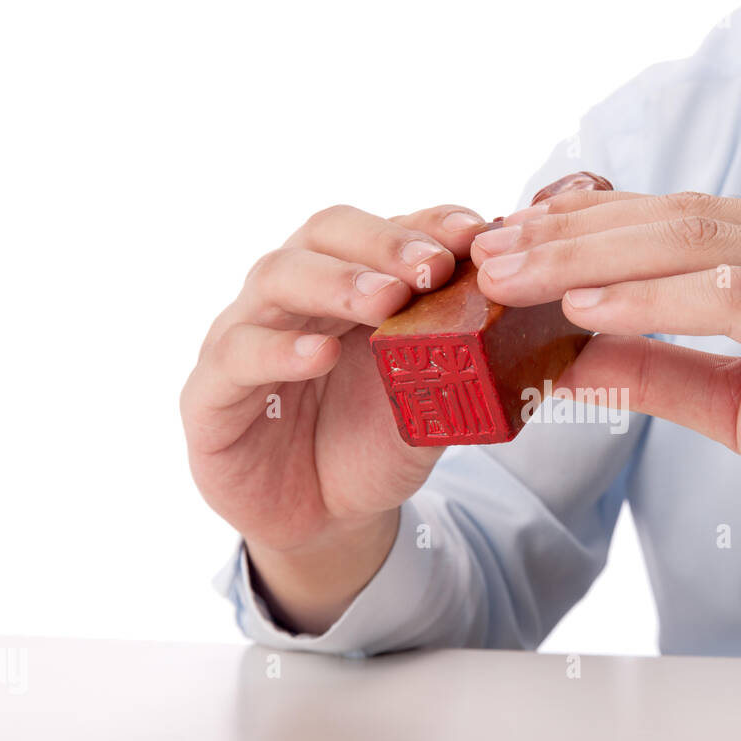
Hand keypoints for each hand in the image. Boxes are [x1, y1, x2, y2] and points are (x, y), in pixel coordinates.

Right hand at [181, 203, 486, 626]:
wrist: (328, 517)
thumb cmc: (377, 438)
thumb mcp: (433, 395)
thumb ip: (464, 351)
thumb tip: (529, 306)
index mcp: (350, 281)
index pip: (384, 231)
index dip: (426, 223)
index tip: (473, 232)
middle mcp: (294, 294)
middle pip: (324, 235)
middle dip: (382, 244)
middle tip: (430, 267)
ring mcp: (245, 335)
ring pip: (276, 279)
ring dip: (334, 283)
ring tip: (383, 301)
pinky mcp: (211, 394)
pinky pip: (237, 357)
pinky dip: (278, 350)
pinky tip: (319, 354)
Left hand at [471, 191, 740, 580]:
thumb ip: (666, 373)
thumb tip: (573, 354)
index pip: (685, 219)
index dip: (590, 226)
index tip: (511, 244)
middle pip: (681, 217)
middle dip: (572, 233)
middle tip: (489, 250)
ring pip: (703, 243)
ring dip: (594, 259)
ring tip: (513, 273)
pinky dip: (657, 299)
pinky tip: (589, 309)